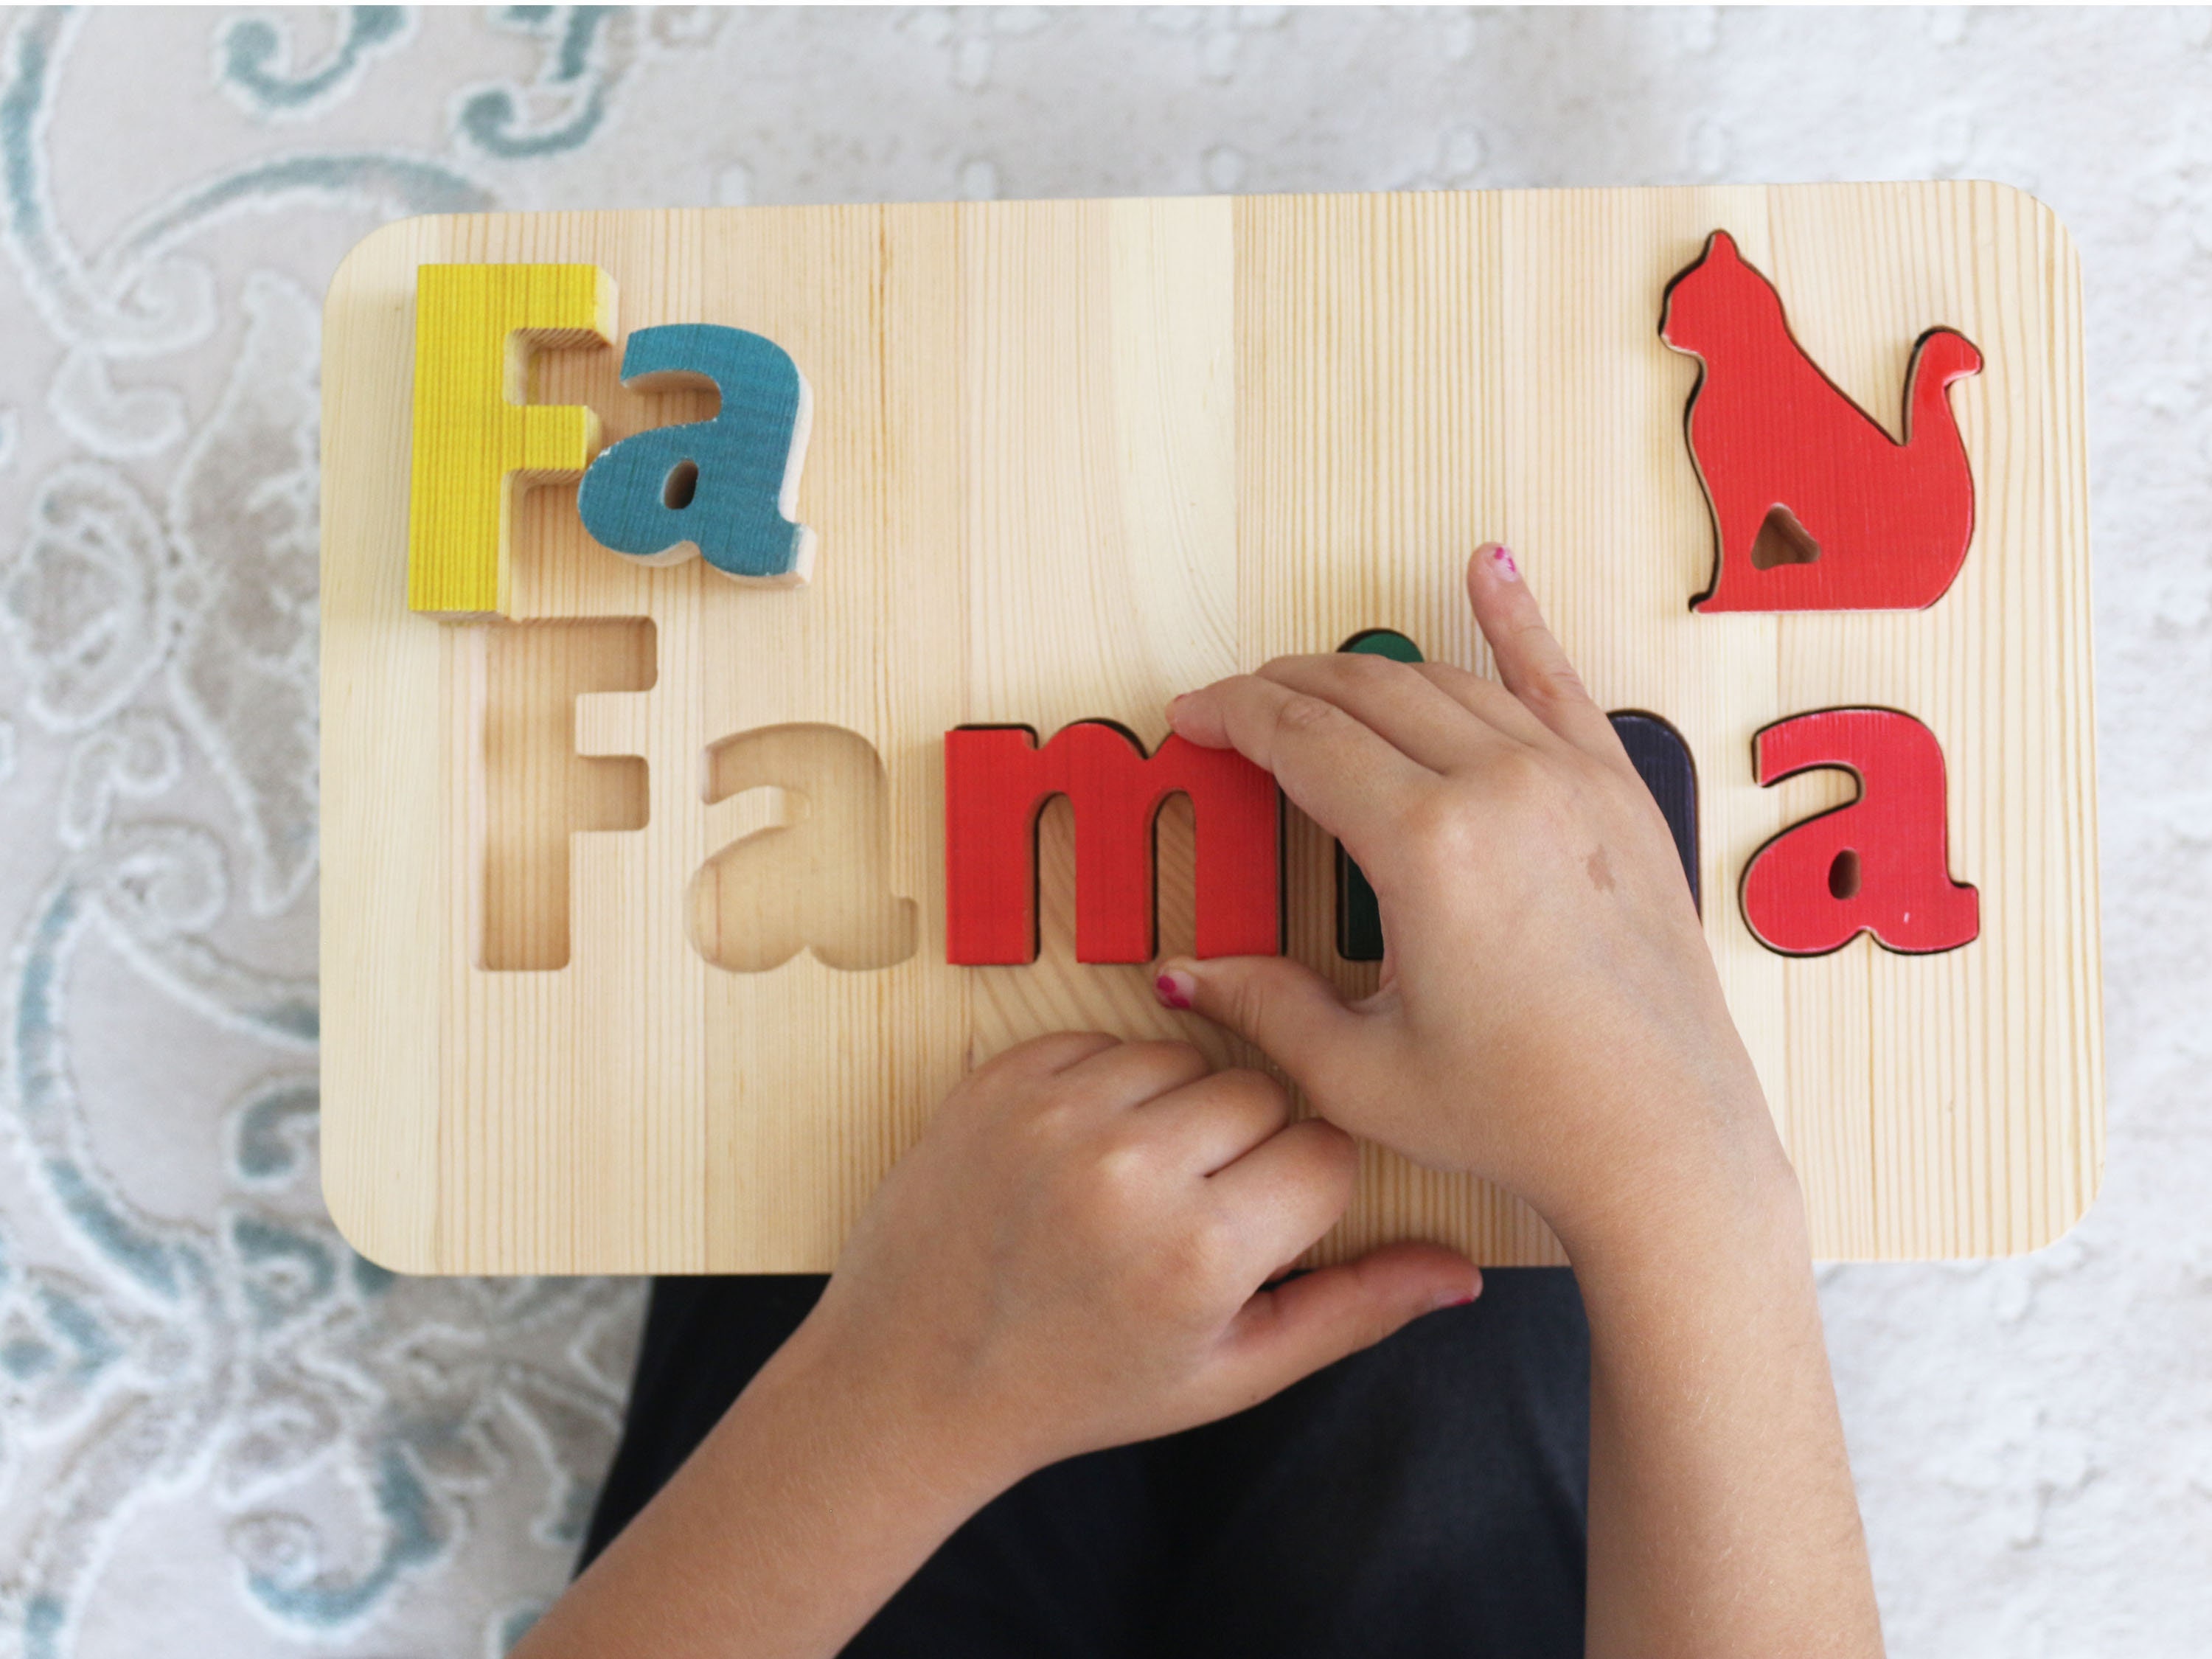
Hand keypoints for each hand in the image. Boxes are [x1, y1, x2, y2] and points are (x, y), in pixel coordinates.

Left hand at [786, 1032, 1480, 1489]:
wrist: (909, 1378)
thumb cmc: (1078, 1388)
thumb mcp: (1229, 1373)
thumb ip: (1350, 1311)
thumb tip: (1463, 1275)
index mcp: (1200, 1251)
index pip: (1327, 1154)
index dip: (1302, 1196)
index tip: (1255, 1234)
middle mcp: (1130, 1169)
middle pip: (1263, 1093)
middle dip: (1244, 1148)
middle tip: (1188, 1218)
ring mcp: (1055, 1114)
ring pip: (1188, 1057)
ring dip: (1176, 1111)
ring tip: (1128, 1191)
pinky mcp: (1001, 1077)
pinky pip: (1106, 1039)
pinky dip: (1105, 1088)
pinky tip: (1078, 1160)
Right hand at [1155, 544, 1791, 1248]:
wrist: (1662, 1143)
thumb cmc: (1519, 1118)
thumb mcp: (1360, 1072)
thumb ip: (1264, 1004)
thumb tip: (1185, 972)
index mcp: (1426, 846)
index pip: (1301, 738)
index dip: (1231, 714)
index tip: (1192, 715)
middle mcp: (1501, 788)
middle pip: (1364, 693)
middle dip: (1284, 688)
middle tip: (1236, 706)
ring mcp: (1571, 782)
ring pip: (1448, 683)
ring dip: (1370, 672)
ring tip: (1315, 679)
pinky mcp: (1619, 798)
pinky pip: (1559, 683)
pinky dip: (1518, 620)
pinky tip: (1489, 567)